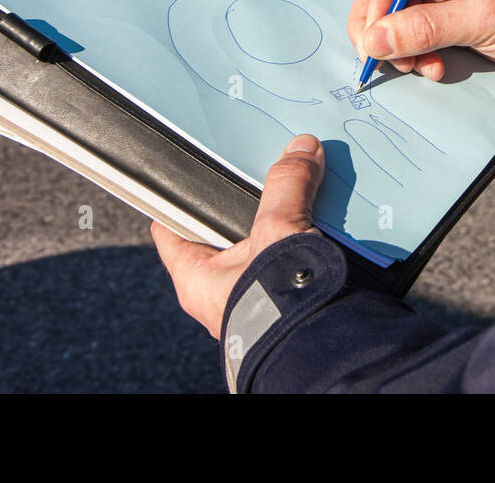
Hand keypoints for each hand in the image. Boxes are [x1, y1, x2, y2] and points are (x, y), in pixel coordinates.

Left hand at [151, 134, 324, 338]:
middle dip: (244, 202)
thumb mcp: (278, 230)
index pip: (171, 227)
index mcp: (197, 277)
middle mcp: (219, 290)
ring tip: (297, 188)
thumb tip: (300, 149)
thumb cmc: (280, 303)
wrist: (324, 347)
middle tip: (260, 171)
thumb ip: (287, 185)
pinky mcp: (283, 300)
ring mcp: (252, 296)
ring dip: (279, 221)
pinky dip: (302, 240)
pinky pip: (287, 260)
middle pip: (223, 229)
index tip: (188, 170)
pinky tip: (321, 220)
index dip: (177, 196)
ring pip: (259, 244)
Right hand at [347, 0, 494, 79]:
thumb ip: (427, 28)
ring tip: (417, 66)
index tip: (373, 31)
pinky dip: (419, 53)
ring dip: (402, 45)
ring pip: (402, 17)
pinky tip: (433, 67)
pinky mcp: (458, 20)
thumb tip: (377, 39)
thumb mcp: (483, 18)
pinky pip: (421, 35)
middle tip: (380, 56)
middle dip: (384, 26)